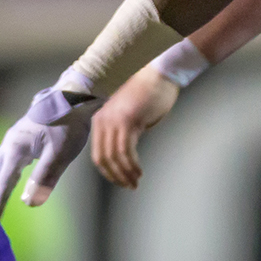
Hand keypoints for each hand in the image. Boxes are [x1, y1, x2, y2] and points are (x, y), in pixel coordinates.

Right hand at [0, 80, 102, 215]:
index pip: (3, 183)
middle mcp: (8, 144)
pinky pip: (1, 163)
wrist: (73, 98)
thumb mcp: (60, 153)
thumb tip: (28, 203)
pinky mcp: (18, 139)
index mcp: (16, 149)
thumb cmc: (69, 125)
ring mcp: (11, 140)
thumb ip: (44, 177)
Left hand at [91, 65, 180, 188]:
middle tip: (129, 186)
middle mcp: (102, 120)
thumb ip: (124, 132)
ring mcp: (114, 120)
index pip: (98, 154)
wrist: (161, 73)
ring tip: (135, 182)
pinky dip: (132, 165)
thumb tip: (125, 154)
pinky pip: (126, 151)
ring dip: (125, 174)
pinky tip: (139, 171)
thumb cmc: (150, 92)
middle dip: (115, 176)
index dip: (109, 172)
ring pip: (114, 158)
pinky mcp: (128, 120)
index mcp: (100, 119)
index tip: (121, 181)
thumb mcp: (131, 116)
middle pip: (103, 158)